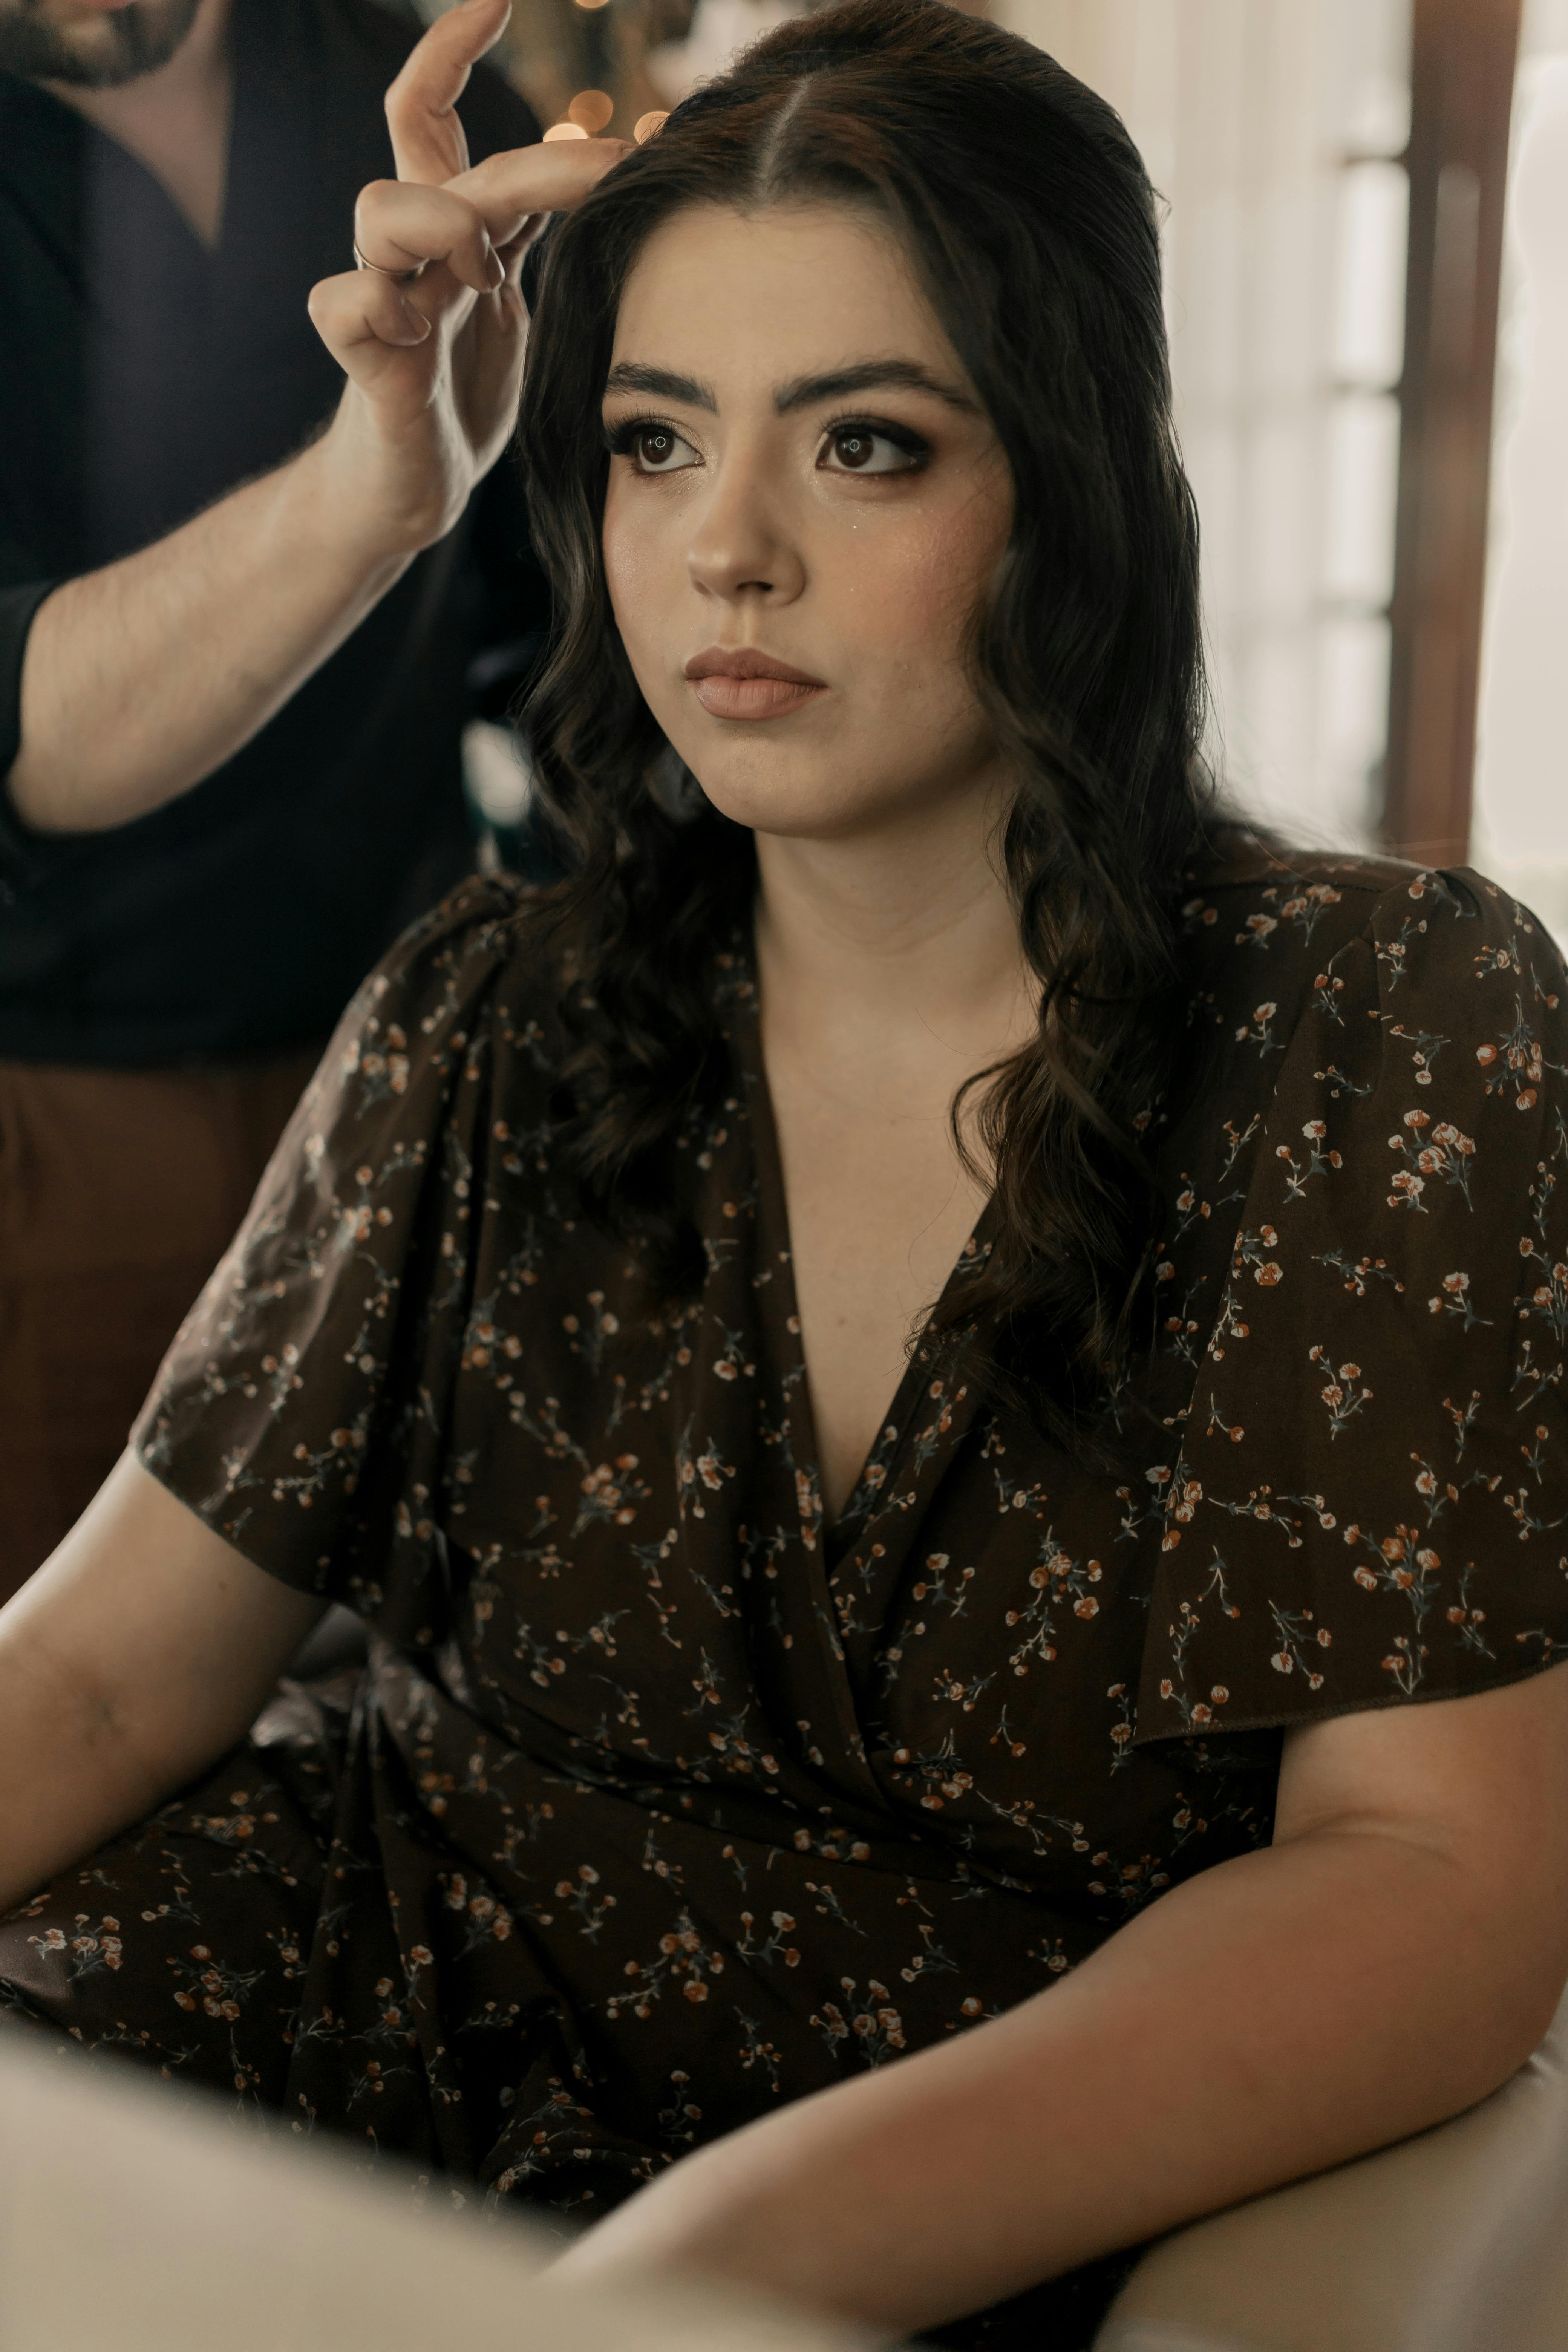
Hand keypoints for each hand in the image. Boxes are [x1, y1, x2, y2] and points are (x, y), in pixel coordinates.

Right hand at [306, 0, 629, 557]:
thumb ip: (548, 238)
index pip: (427, 111)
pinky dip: (385, 311)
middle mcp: (404, 251)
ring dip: (444, 227)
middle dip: (534, 164)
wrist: (410, 489)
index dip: (452, 47)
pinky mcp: (357, 357)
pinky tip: (420, 340)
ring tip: (487, 279)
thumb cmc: (461, 396)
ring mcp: (377, 299)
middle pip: (433, 160)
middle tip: (608, 176)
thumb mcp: (519, 302)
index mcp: (445, 231)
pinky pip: (345, 302)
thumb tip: (628, 168)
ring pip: (375, 209)